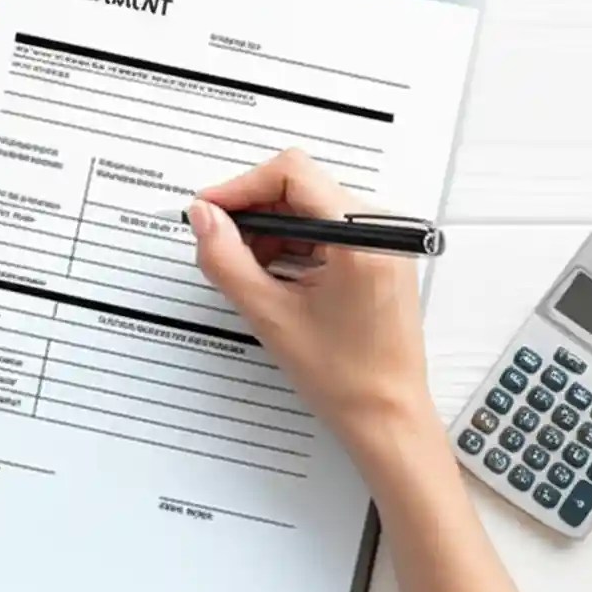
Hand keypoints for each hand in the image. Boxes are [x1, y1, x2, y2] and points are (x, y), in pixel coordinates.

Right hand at [189, 150, 431, 458]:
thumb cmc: (345, 379)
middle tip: (219, 243)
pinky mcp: (378, 257)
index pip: (292, 174)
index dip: (241, 187)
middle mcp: (381, 229)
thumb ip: (227, 260)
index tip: (210, 211)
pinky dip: (292, 245)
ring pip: (311, 208)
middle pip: (301, 187)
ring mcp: (383, 242)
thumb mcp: (271, 316)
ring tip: (246, 270)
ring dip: (271, 230)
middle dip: (253, 212)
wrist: (387, 418)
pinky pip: (326, 231)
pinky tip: (272, 277)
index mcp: (361, 236)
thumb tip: (204, 218)